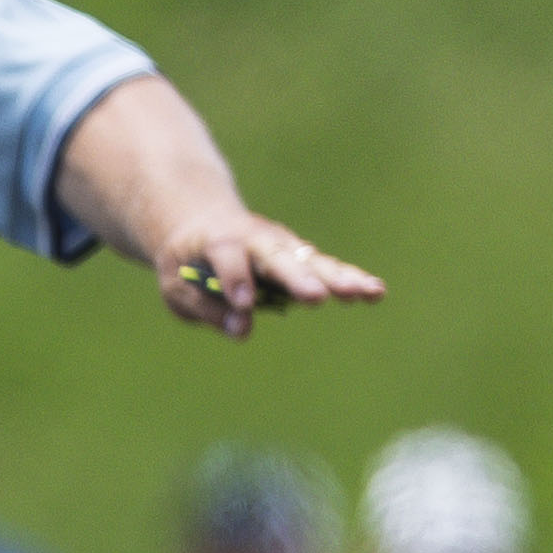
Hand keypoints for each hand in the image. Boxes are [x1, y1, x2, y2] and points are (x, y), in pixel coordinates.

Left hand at [154, 213, 384, 338]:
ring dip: (338, 277)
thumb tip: (242, 329)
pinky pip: (326, 267)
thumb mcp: (177, 287)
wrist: (203, 222)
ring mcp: (282, 245)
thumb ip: (206, 308)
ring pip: (311, 260)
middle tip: (317, 297)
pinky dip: (349, 278)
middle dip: (297, 278)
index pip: (227, 255)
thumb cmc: (187, 261)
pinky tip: (376, 292)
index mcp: (216, 240)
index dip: (235, 278)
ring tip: (366, 293)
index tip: (243, 304)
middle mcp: (256, 238)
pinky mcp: (299, 256)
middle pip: (277, 257)